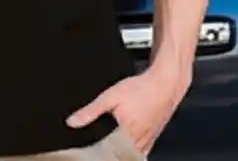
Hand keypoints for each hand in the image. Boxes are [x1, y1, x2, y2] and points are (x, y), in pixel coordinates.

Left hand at [66, 67, 189, 153]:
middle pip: (120, 156)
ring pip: (132, 155)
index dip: (96, 155)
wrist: (165, 84)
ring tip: (106, 150)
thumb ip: (91, 111)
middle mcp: (139, 141)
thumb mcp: (110, 97)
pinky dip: (132, 152)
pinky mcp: (153, 137)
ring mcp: (148, 140)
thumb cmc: (140, 89)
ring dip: (120, 155)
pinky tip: (125, 149)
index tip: (86, 154)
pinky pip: (142, 152)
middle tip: (95, 151)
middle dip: (108, 156)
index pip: (108, 154)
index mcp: (127, 133)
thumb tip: (71, 122)